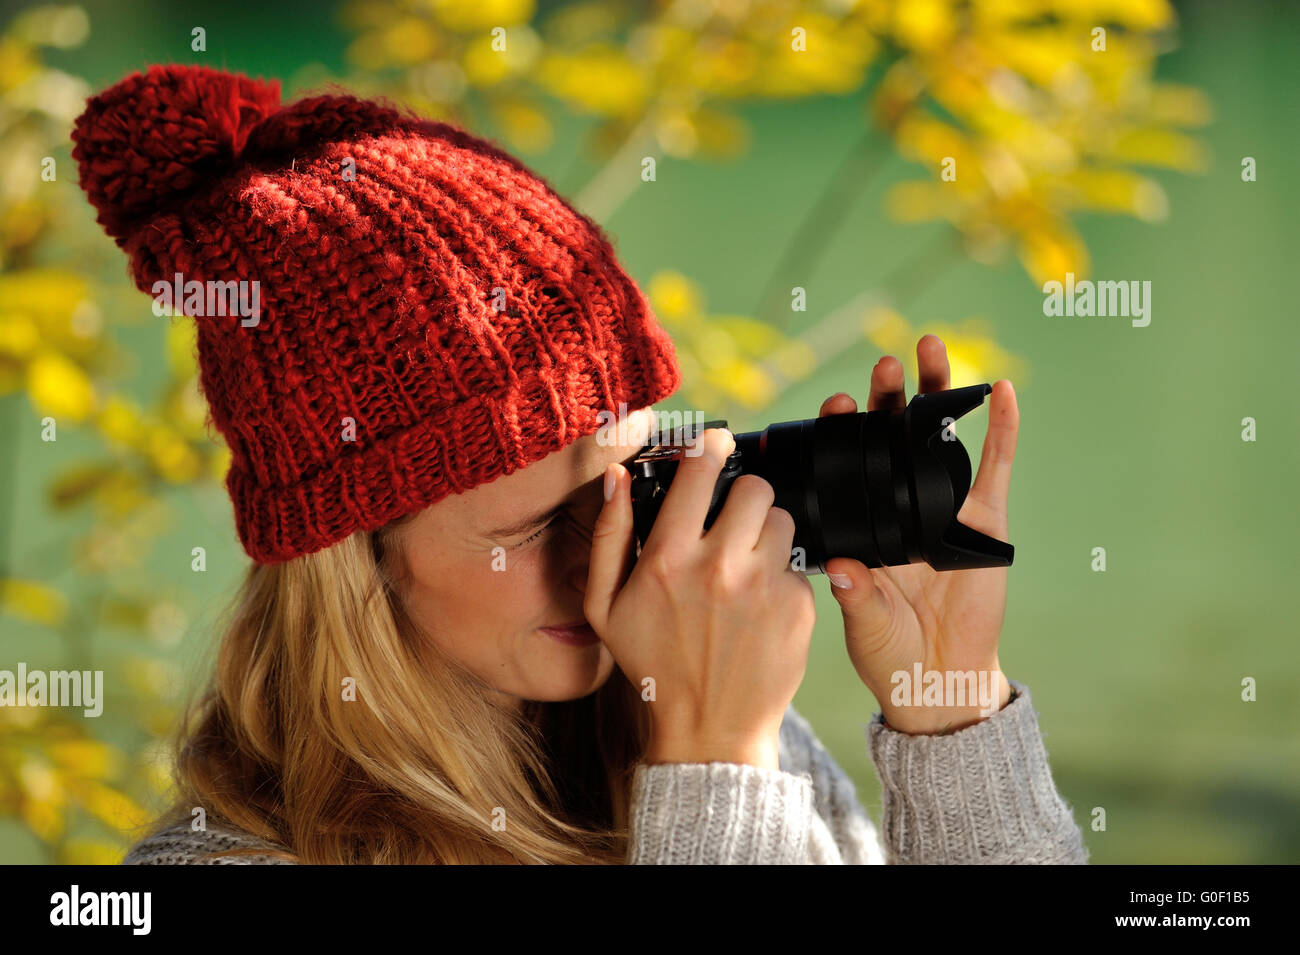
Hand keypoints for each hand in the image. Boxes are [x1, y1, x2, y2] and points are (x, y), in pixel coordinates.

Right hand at [585, 427, 815, 767]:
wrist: (710, 729)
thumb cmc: (653, 665)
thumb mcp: (606, 607)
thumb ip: (607, 536)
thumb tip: (613, 476)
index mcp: (668, 559)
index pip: (700, 472)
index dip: (709, 447)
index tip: (714, 442)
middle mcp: (719, 566)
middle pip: (755, 487)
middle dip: (745, 495)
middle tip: (733, 517)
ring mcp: (764, 586)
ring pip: (782, 520)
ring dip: (766, 532)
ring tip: (747, 563)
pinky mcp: (799, 606)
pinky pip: (798, 563)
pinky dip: (782, 574)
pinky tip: (761, 602)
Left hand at [820, 334, 1015, 733]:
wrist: (936, 679)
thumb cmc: (887, 649)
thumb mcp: (862, 619)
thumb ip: (855, 592)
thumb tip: (841, 566)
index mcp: (862, 519)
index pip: (849, 462)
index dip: (844, 431)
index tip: (835, 404)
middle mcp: (899, 505)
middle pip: (893, 437)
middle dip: (888, 396)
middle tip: (882, 364)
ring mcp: (943, 509)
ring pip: (940, 439)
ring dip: (937, 393)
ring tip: (929, 348)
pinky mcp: (984, 522)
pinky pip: (995, 468)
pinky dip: (1002, 429)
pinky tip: (1003, 390)